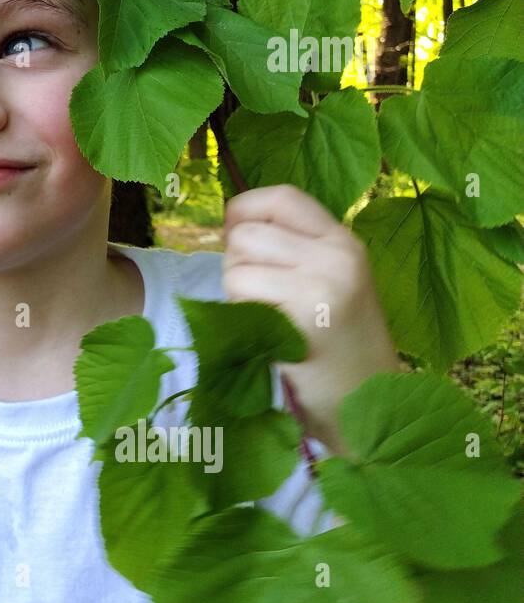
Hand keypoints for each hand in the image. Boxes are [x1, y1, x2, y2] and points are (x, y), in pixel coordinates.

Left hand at [221, 184, 403, 456]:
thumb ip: (292, 252)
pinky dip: (240, 312)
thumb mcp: (330, 285)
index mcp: (344, 241)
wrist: (370, 406)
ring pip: (237, 259)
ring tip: (266, 317)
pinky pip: (240, 289)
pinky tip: (268, 335)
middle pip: (248, 229)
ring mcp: (325, 279)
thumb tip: (232, 226)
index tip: (233, 235)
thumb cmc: (337, 350)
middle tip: (257, 296)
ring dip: (236, 288)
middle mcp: (338, 253)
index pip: (282, 196)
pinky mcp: (305, 310)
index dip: (245, 209)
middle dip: (235, 261)